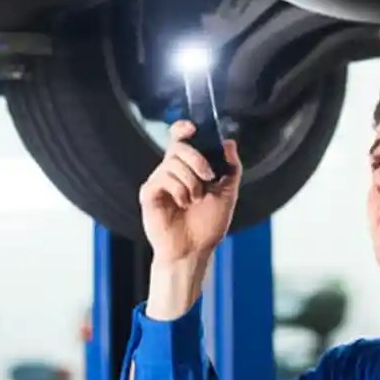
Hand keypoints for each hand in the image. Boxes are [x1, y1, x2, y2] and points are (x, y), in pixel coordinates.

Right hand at [138, 120, 242, 262]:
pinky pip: (164, 178)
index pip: (180, 138)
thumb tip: (229, 142)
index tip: (193, 128)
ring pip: (173, 162)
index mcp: (188, 167)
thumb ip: (231, 168)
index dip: (183, 128)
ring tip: (194, 200)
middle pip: (179, 146)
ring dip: (192, 182)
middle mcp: (171, 170)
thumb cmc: (208, 225)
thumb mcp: (228, 193)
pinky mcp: (149, 192)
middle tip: (209, 178)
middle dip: (198, 159)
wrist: (194, 251)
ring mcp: (159, 181)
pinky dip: (180, 190)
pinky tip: (183, 204)